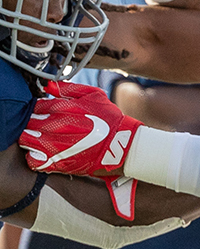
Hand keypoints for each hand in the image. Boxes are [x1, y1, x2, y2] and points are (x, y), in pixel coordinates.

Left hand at [22, 82, 141, 177]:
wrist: (125, 145)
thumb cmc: (110, 119)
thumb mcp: (94, 95)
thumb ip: (69, 88)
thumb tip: (48, 86)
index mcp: (60, 108)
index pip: (34, 106)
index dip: (37, 110)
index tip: (42, 114)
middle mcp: (54, 126)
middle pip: (27, 123)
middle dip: (31, 124)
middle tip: (40, 127)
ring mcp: (55, 145)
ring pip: (25, 140)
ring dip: (29, 139)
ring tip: (39, 140)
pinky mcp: (59, 162)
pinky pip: (33, 161)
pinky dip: (34, 158)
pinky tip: (42, 155)